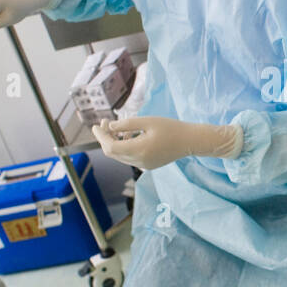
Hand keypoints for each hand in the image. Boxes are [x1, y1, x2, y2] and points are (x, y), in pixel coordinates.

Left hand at [92, 116, 241, 169]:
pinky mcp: (147, 165)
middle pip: (112, 153)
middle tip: (104, 123)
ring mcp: (143, 165)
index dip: (100, 136)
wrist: (190, 141)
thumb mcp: (148, 121)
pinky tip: (127, 136)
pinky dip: (123, 147)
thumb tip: (109, 127)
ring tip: (115, 127)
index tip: (96, 125)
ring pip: (119, 156)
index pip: (110, 147)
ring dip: (114, 143)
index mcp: (139, 150)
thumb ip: (127, 124)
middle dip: (105, 138)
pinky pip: (129, 158)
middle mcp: (139, 161)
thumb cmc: (171, 128)